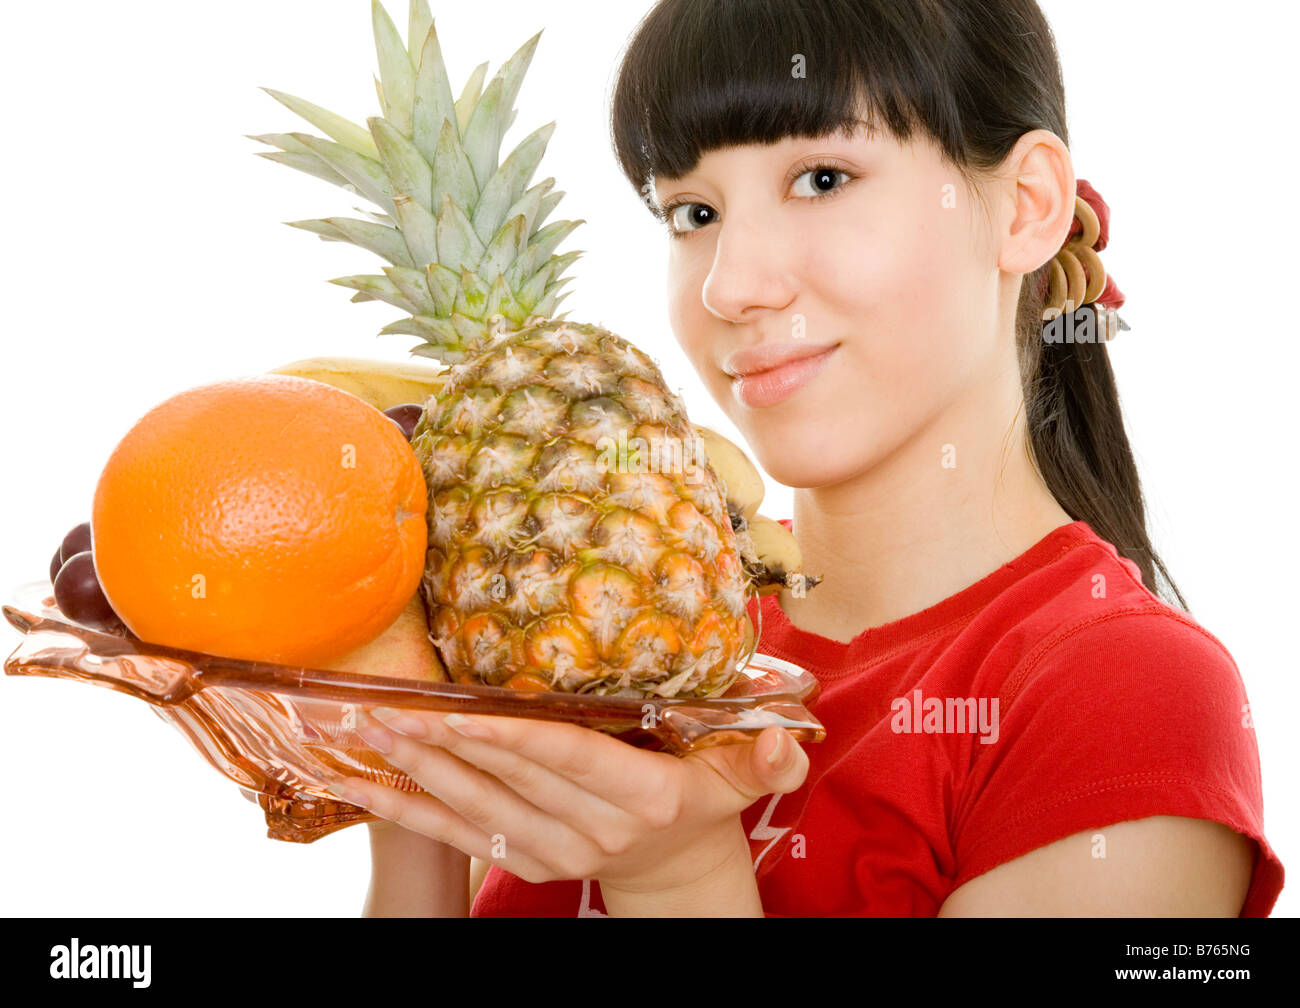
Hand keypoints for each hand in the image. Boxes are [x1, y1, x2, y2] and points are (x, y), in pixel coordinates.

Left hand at [326, 709, 809, 896]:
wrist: (678, 864)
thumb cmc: (703, 794)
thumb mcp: (741, 776)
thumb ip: (764, 760)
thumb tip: (787, 740)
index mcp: (644, 796)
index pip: (570, 759)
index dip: (515, 736)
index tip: (460, 709)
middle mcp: (594, 829)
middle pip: (509, 778)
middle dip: (443, 740)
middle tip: (384, 702)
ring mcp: (554, 850)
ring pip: (474, 806)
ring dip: (416, 768)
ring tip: (366, 730)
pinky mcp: (524, 860)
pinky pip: (456, 837)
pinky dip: (408, 811)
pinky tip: (365, 785)